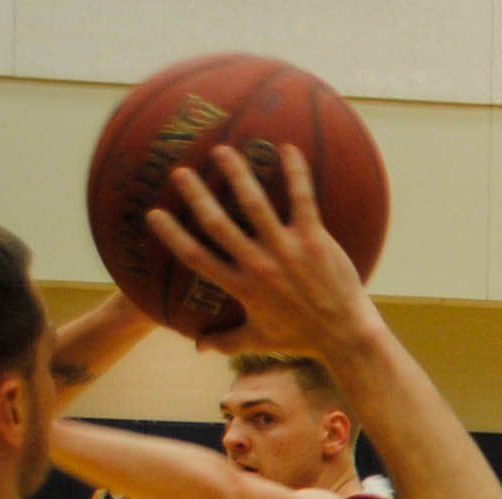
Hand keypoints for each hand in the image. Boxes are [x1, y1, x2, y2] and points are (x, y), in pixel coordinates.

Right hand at [146, 142, 377, 357]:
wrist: (347, 336)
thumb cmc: (301, 338)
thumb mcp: (259, 340)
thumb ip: (225, 341)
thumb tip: (197, 346)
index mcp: (241, 288)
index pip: (196, 258)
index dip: (173, 235)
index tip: (154, 214)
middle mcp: (260, 266)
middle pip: (218, 224)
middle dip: (196, 196)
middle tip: (180, 172)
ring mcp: (288, 251)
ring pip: (255, 205)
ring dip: (238, 175)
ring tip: (223, 151)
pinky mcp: (315, 240)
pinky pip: (303, 199)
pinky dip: (296, 173)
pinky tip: (288, 148)